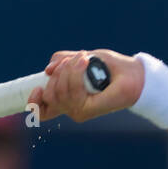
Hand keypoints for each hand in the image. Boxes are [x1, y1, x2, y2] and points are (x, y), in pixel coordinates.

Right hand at [28, 49, 144, 121]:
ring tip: (84, 58)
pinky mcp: (88, 110)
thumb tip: (47, 70)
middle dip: (58, 73)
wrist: (133, 74)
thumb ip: (62, 62)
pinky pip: (72, 91)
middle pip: (49, 95)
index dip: (33, 102)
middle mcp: (72, 107)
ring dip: (68, 70)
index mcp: (68, 99)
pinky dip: (76, 73)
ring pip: (58, 92)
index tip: (36, 88)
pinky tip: (84, 62)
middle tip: (77, 59)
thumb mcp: (81, 58)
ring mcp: (79, 110)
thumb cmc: (110, 67)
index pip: (42, 110)